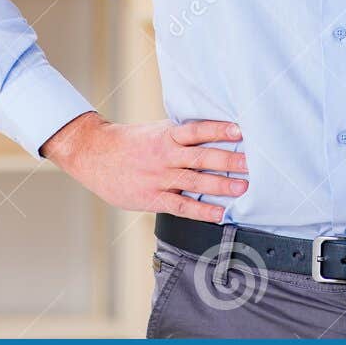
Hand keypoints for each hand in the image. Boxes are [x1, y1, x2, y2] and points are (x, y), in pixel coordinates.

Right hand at [39, 111, 247, 221]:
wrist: (94, 155)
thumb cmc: (128, 143)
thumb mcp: (153, 131)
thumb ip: (178, 134)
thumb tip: (209, 132)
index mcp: (165, 135)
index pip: (197, 130)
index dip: (219, 130)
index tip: (240, 131)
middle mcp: (164, 155)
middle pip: (201, 157)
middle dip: (229, 160)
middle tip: (251, 163)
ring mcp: (159, 178)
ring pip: (194, 181)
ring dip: (221, 185)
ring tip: (243, 188)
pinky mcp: (153, 198)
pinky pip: (181, 206)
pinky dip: (201, 210)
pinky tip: (219, 213)